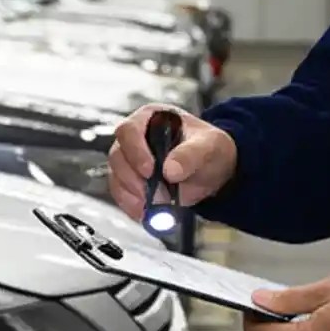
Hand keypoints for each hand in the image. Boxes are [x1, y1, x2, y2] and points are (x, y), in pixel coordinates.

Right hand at [107, 104, 238, 220]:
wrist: (213, 171)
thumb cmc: (209, 149)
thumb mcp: (209, 146)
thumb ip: (191, 154)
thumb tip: (170, 170)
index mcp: (150, 119)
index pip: (128, 130)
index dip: (135, 151)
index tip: (150, 171)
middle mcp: (134, 139)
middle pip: (118, 156)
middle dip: (135, 179)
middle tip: (157, 194)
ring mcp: (129, 161)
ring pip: (116, 177)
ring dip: (134, 194)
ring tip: (158, 204)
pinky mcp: (129, 182)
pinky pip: (121, 195)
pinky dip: (133, 206)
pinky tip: (148, 211)